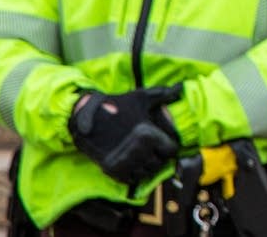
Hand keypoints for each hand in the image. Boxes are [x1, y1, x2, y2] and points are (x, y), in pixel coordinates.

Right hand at [68, 85, 182, 186]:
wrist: (87, 119)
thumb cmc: (118, 106)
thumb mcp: (139, 97)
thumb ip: (162, 94)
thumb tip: (179, 87)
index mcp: (149, 134)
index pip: (171, 151)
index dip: (168, 147)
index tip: (162, 143)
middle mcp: (138, 150)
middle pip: (159, 164)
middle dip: (157, 157)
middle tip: (151, 150)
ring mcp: (125, 162)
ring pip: (147, 173)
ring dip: (146, 166)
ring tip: (141, 155)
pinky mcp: (113, 171)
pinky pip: (132, 179)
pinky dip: (133, 173)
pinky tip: (130, 161)